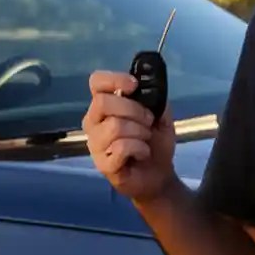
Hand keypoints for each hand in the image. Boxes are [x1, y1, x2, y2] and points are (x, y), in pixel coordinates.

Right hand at [83, 70, 177, 202]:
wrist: (159, 174)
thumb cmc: (155, 142)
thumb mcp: (161, 114)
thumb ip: (153, 98)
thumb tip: (149, 85)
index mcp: (105, 105)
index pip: (96, 82)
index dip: (114, 79)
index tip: (133, 86)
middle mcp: (94, 121)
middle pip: (103, 103)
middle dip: (134, 110)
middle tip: (148, 121)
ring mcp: (95, 144)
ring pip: (114, 126)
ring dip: (140, 132)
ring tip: (145, 140)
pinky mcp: (102, 164)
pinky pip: (121, 147)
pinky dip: (139, 148)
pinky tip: (142, 153)